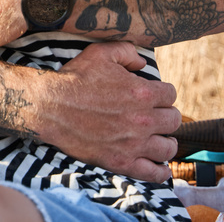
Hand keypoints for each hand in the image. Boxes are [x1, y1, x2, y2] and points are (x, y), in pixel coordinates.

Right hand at [34, 41, 180, 181]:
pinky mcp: (121, 161)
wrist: (50, 106)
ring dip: (167, 142)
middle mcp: (143, 119)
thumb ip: (126, 52)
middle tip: (155, 115)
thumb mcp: (99, 53)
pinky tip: (159, 166)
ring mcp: (133, 143)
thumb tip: (142, 63)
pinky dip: (160, 171)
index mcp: (142, 92)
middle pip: (173, 120)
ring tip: (160, 139)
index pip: (171, 94)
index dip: (162, 93)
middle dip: (166, 115)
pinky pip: (153, 173)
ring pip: (168, 147)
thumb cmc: (74, 79)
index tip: (154, 96)